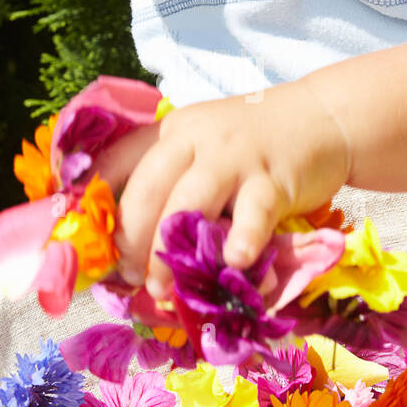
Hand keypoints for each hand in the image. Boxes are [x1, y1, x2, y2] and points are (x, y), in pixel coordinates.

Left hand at [94, 79, 350, 297]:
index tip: (84, 239)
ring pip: (189, 204)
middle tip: (128, 276)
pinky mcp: (273, 180)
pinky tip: (234, 264)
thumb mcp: (205, 145)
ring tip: (164, 287)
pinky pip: (253, 214)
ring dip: (171, 252)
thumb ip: (174, 180)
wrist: (323, 119)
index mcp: (172, 133)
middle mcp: (196, 140)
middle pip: (147, 188)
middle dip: (130, 237)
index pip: (118, 160)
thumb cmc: (255, 143)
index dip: (95, 201)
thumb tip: (134, 242)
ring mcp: (235, 158)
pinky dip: (241, 240)